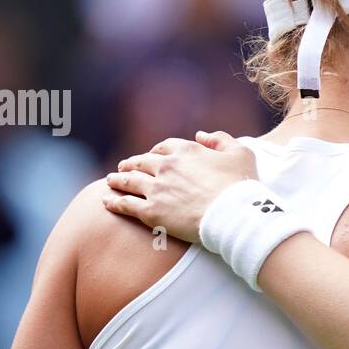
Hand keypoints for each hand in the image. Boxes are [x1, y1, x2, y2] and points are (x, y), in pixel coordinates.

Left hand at [103, 132, 258, 243]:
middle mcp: (166, 166)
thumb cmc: (241, 185)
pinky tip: (107, 201)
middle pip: (141, 162)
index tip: (153, 156)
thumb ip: (221, 139)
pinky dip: (114, 201)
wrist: (234, 214)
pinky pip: (126, 204)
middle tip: (124, 167)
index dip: (156, 151)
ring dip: (118, 179)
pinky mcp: (151, 211)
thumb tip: (201, 135)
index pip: (164, 147)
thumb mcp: (241, 153)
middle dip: (132, 163)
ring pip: (129, 180)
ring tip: (111, 181)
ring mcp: (156, 188)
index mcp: (186, 150)